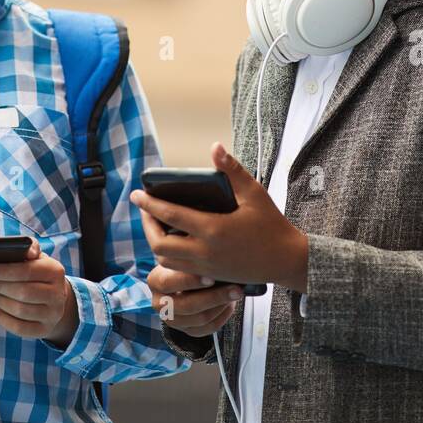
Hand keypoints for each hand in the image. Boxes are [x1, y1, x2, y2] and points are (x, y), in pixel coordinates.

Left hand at [0, 241, 75, 344]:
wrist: (56, 299)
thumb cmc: (39, 274)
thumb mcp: (38, 258)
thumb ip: (30, 248)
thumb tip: (27, 248)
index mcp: (55, 271)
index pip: (28, 271)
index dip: (5, 272)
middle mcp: (57, 294)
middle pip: (23, 292)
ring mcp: (52, 314)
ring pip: (20, 310)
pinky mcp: (44, 330)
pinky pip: (20, 328)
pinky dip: (4, 319)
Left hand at [131, 142, 308, 291]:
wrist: (286, 260)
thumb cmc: (271, 224)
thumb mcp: (254, 193)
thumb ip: (232, 170)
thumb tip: (215, 146)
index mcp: (213, 229)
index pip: (171, 216)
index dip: (150, 204)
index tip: (136, 194)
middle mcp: (205, 252)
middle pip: (159, 245)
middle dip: (147, 226)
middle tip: (145, 210)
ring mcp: (206, 267)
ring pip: (166, 261)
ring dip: (156, 242)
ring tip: (156, 223)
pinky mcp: (211, 276)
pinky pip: (180, 269)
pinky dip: (170, 256)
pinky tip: (173, 241)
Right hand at [147, 263, 242, 338]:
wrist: (187, 276)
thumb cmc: (187, 261)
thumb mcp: (184, 255)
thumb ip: (192, 257)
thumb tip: (212, 256)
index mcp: (155, 281)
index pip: (169, 283)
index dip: (190, 281)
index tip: (212, 277)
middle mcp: (159, 303)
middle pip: (187, 306)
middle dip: (214, 297)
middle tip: (235, 288)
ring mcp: (172, 320)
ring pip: (200, 319)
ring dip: (221, 306)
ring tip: (236, 293)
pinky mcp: (186, 330)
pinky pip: (207, 329)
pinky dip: (222, 317)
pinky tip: (230, 304)